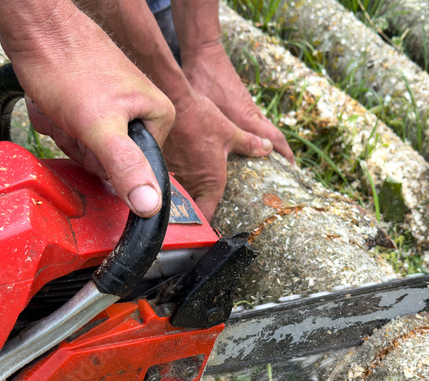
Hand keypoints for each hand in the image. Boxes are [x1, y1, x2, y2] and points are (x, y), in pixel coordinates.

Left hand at [0, 0, 175, 215]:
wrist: (36, 29)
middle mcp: (142, 112)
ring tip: (61, 109)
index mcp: (159, 118)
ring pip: (86, 148)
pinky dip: (56, 122)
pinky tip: (53, 104)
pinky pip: (73, 131)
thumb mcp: (100, 127)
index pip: (134, 172)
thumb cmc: (67, 67)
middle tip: (72, 122)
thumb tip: (150, 206)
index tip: (91, 138)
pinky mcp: (90, 102)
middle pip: (108, 163)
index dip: (103, 163)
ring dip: (65, 134)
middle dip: (81, 147)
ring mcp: (115, 107)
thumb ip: (126, 167)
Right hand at [164, 90, 272, 217]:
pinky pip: (166, 179)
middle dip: (192, 212)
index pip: (207, 216)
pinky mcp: (161, 164)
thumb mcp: (230, 132)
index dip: (207, 226)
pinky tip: (170, 174)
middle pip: (190, 209)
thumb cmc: (203, 119)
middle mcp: (192, 184)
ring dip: (180, 196)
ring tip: (182, 197)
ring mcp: (174, 175)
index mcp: (211, 182)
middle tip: (195, 214)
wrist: (174, 103)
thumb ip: (249, 144)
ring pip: (176, 195)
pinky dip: (170, 180)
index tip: (208, 230)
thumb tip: (267, 147)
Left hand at [181, 41, 294, 163]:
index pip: (274, 138)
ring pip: (265, 129)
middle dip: (281, 153)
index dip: (284, 153)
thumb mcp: (207, 110)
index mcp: (247, 118)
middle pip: (274, 136)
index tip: (293, 168)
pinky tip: (248, 144)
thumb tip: (213, 152)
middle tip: (284, 172)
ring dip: (270, 145)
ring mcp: (248, 107)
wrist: (205, 55)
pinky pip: (256, 123)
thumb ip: (218, 129)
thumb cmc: (204, 82)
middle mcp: (252, 113)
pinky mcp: (242, 102)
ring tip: (268, 164)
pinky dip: (259, 135)